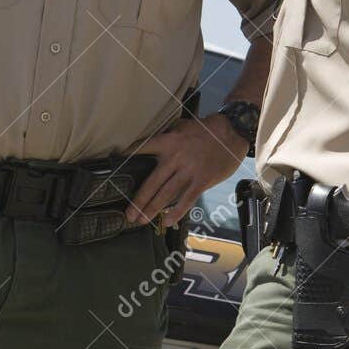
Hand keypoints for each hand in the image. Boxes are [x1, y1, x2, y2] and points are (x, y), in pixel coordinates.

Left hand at [123, 113, 247, 227]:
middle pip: (153, 182)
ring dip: (152, 209)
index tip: (115, 166)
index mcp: (169, 142)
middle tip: (128, 214)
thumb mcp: (183, 127)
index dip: (129, 156)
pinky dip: (176, 212)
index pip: (144, 149)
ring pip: (166, 194)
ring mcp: (189, 170)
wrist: (233, 131)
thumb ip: (167, 137)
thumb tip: (151, 146)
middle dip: (139, 201)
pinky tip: (167, 221)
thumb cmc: (206, 130)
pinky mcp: (202, 180)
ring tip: (141, 220)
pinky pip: (187, 200)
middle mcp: (176, 157)